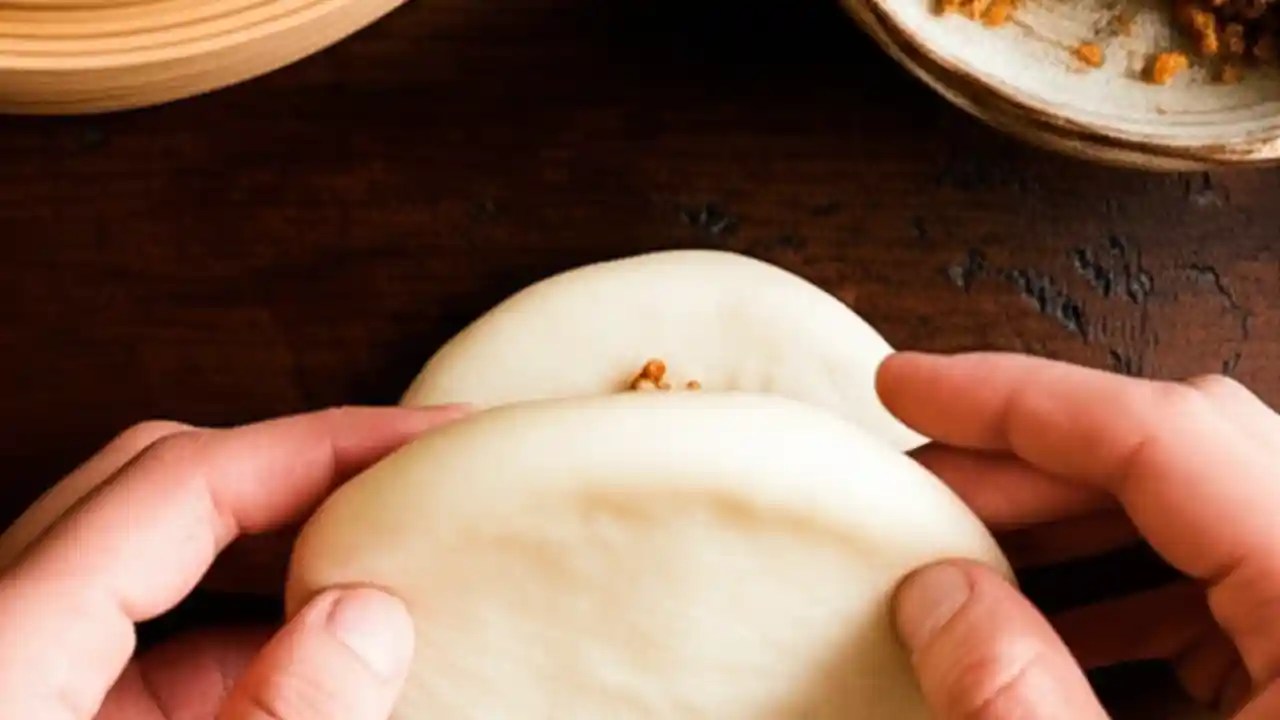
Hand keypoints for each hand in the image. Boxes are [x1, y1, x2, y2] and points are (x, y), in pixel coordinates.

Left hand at [0, 405, 463, 718]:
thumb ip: (271, 719)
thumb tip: (368, 618)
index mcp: (5, 645)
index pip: (181, 480)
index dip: (322, 441)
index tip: (431, 435)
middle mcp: (1, 637)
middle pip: (154, 489)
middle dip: (295, 472)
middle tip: (410, 477)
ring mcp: (18, 682)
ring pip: (146, 570)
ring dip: (272, 556)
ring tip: (380, 563)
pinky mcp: (39, 716)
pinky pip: (138, 648)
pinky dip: (236, 636)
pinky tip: (313, 663)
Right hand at [877, 351, 1279, 718]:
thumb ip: (1026, 701)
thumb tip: (936, 596)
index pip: (1168, 434)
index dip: (1020, 400)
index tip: (912, 387)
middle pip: (1186, 452)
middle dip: (1031, 460)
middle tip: (921, 488)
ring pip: (1204, 510)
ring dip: (1072, 518)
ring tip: (967, 550)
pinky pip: (1233, 582)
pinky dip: (1128, 583)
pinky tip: (1048, 621)